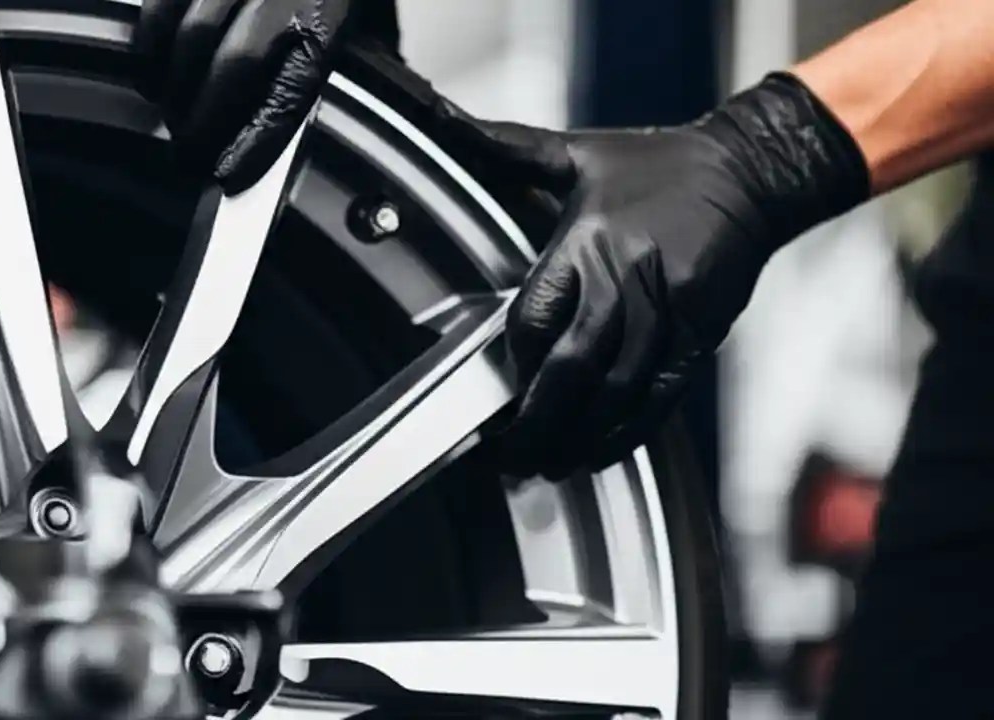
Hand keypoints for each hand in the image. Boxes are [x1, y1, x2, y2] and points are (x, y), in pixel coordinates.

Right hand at [134, 0, 351, 193]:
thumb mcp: (335, 20)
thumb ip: (303, 66)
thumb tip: (260, 130)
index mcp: (327, 11)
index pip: (293, 86)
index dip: (258, 138)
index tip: (229, 174)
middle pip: (236, 65)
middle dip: (205, 120)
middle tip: (189, 154)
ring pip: (192, 34)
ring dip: (175, 87)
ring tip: (171, 113)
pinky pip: (162, 3)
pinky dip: (151, 42)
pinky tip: (154, 69)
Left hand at [437, 74, 869, 478]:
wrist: (748, 175)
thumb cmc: (660, 165)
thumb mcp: (578, 152)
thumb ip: (509, 150)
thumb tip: (448, 124)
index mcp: (588, 240)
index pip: (537, 317)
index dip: (516, 361)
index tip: (498, 393)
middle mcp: (627, 280)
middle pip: (574, 367)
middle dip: (539, 420)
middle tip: (514, 457)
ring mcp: (668, 312)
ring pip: (618, 391)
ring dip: (581, 436)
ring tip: (551, 465)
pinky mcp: (700, 335)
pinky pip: (661, 395)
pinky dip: (630, 431)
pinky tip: (603, 453)